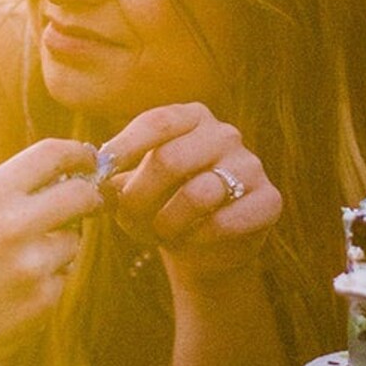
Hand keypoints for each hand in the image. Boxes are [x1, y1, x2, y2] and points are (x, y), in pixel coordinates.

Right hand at [0, 137, 100, 365]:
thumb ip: (10, 200)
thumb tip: (66, 184)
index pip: (52, 154)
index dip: (78, 154)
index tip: (89, 160)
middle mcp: (14, 224)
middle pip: (81, 196)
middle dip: (90, 198)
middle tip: (90, 204)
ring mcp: (32, 266)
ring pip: (72, 243)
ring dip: (58, 249)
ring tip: (12, 269)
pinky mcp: (42, 303)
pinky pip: (61, 282)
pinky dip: (45, 286)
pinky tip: (8, 299)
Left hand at [96, 104, 281, 287]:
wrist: (203, 247)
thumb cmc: (162, 207)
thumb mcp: (135, 189)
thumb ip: (115, 181)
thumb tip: (97, 180)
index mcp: (191, 118)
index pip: (157, 122)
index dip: (126, 146)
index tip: (102, 169)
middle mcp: (224, 134)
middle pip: (170, 159)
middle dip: (140, 196)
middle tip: (129, 218)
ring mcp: (250, 165)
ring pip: (198, 194)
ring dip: (168, 222)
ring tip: (162, 232)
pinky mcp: (269, 200)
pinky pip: (227, 221)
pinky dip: (200, 237)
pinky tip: (193, 241)